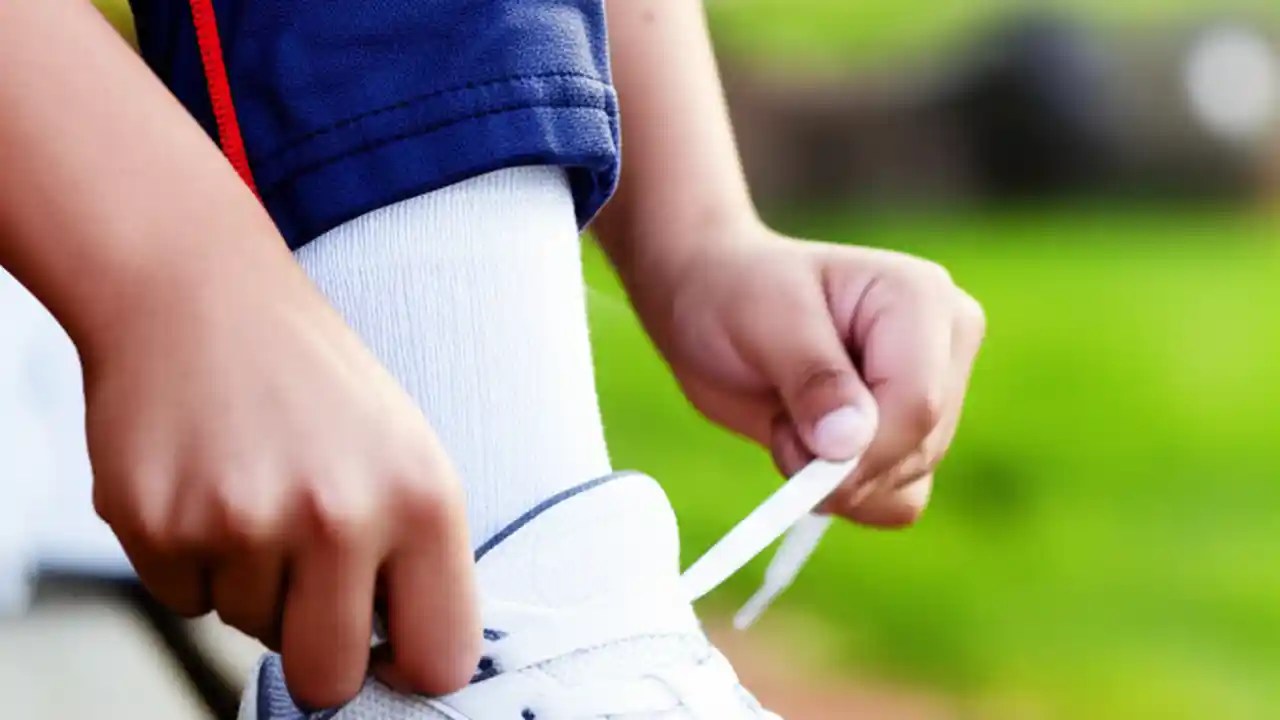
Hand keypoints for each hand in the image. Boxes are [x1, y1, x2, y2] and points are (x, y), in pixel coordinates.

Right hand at [81, 255, 478, 707]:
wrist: (199, 295)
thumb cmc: (314, 384)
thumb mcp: (405, 454)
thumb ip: (419, 559)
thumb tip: (416, 660)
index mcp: (423, 500)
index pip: (439, 661)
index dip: (408, 666)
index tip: (387, 650)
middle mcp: (339, 517)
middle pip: (331, 680)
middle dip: (318, 649)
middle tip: (306, 582)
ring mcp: (243, 523)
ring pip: (250, 630)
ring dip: (252, 582)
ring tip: (253, 488)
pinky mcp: (157, 525)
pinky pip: (185, 601)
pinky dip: (192, 561)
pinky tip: (203, 484)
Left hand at [629, 225, 984, 526]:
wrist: (714, 306)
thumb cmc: (737, 294)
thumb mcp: (763, 321)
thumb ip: (812, 379)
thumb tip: (850, 443)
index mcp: (921, 297)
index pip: (918, 402)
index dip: (861, 449)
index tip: (796, 455)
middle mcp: (945, 343)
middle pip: (918, 447)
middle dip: (839, 464)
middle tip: (781, 426)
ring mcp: (937, 391)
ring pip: (908, 481)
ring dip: (835, 478)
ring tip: (791, 419)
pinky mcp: (915, 435)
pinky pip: (897, 499)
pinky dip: (845, 493)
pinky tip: (809, 444)